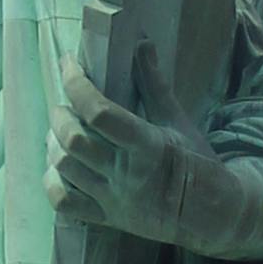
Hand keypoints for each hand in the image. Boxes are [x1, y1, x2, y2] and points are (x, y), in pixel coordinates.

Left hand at [46, 47, 262, 260]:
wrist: (209, 214)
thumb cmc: (196, 163)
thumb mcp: (179, 122)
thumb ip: (154, 85)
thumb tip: (142, 45)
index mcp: (149, 147)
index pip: (100, 114)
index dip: (77, 85)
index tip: (69, 64)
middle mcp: (127, 175)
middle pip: (73, 141)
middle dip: (60, 115)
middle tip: (65, 105)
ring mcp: (113, 200)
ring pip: (64, 168)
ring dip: (54, 144)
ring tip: (61, 131)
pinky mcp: (105, 218)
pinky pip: (64, 203)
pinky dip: (53, 181)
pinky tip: (60, 166)